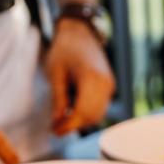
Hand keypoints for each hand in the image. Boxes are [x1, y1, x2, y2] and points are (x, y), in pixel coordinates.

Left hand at [44, 21, 114, 135]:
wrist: (80, 32)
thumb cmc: (64, 49)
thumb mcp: (55, 74)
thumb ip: (58, 99)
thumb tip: (56, 122)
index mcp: (91, 78)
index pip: (83, 112)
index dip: (68, 125)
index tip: (54, 131)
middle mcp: (105, 84)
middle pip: (93, 116)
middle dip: (75, 125)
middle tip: (55, 128)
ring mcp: (110, 85)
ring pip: (99, 114)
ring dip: (81, 120)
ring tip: (61, 119)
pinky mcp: (109, 86)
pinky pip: (100, 106)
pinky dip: (87, 112)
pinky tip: (71, 110)